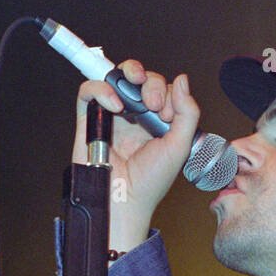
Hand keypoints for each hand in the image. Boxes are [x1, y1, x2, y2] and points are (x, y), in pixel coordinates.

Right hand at [73, 60, 201, 249]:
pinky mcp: (89, 120)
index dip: (168, 93)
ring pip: (116, 76)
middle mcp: (134, 116)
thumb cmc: (150, 182)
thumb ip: (187, 112)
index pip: (162, 88)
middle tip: (154, 106)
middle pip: (141, 78)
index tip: (168, 116)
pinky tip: (116, 106)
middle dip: (152, 83)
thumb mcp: (179, 146)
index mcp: (156, 122)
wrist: (124, 201)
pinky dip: (101, 89)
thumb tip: (183, 79)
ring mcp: (111, 116)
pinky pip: (89, 91)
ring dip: (129, 74)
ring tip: (138, 99)